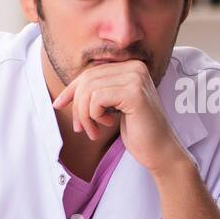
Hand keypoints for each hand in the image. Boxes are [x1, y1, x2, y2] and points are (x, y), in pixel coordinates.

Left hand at [52, 59, 186, 173]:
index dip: (71, 89)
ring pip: (89, 90)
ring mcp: (136, 78)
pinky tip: (108, 124)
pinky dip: (94, 116)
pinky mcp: (134, 93)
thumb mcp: (113, 107)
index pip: (91, 73)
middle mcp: (136, 67)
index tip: (59, 105)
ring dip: (85, 115)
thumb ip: (97, 93)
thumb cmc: (138, 131)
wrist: (161, 151)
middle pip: (87, 80)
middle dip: (77, 106)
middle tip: (82, 128)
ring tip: (94, 130)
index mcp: (132, 67)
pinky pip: (96, 99)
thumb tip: (65, 94)